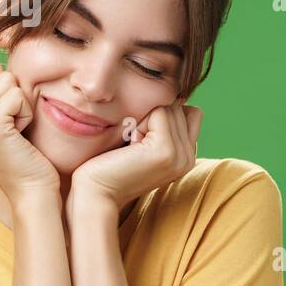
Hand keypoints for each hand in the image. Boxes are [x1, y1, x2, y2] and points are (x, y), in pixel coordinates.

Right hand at [0, 58, 59, 202]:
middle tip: (15, 124)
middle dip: (14, 93)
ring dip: (22, 104)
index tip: (7, 116)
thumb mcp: (1, 120)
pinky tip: (21, 134)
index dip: (4, 88)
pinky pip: (17, 96)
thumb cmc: (25, 154)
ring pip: (7, 81)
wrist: (31, 189)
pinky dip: (27, 112)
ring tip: (18, 129)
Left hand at [70, 101, 202, 212]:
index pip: (190, 112)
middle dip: (152, 114)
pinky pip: (160, 112)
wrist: (95, 192)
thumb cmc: (110, 164)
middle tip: (132, 144)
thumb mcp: (142, 141)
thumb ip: (162, 124)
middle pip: (179, 107)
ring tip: (131, 144)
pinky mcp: (166, 151)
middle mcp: (189, 158)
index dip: (163, 114)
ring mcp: (181, 156)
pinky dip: (139, 120)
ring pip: (170, 107)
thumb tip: (175, 93)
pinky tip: (129, 143)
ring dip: (144, 117)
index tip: (139, 138)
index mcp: (187, 157)